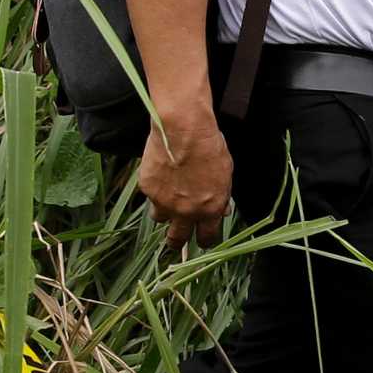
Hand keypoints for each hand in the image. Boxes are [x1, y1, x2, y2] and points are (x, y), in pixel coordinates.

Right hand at [139, 109, 233, 251]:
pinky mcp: (148, 189)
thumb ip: (221, 198)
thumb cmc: (209, 148)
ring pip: (159, 219)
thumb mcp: (225, 175)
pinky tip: (161, 175)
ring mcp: (164, 202)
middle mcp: (186, 212)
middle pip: (177, 239)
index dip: (204, 240)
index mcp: (209, 210)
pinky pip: (150, 196)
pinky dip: (155, 189)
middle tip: (176, 241)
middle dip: (177, 242)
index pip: (206, 237)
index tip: (202, 239)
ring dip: (164, 213)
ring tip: (168, 200)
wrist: (184, 130)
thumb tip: (222, 211)